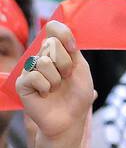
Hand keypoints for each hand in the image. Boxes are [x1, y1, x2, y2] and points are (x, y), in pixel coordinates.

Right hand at [16, 21, 94, 142]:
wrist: (70, 119)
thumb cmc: (77, 96)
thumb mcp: (81, 70)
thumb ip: (72, 51)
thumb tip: (58, 35)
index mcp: (56, 51)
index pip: (53, 28)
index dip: (63, 33)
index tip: (73, 48)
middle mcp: (40, 56)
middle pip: (52, 45)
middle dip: (65, 64)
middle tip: (66, 78)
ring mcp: (29, 69)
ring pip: (44, 62)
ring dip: (57, 79)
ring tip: (55, 88)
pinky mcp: (22, 83)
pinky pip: (35, 77)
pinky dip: (46, 88)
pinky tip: (45, 94)